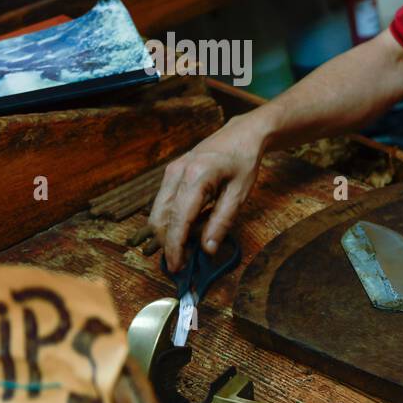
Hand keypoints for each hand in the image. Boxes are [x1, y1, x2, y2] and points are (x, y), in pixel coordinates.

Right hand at [150, 116, 264, 271]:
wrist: (241, 134)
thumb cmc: (244, 162)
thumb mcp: (240, 194)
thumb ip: (222, 221)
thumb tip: (207, 250)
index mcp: (196, 176)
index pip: (178, 219)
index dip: (175, 246)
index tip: (177, 267)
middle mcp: (176, 172)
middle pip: (161, 217)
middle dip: (167, 244)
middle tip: (182, 265)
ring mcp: (171, 171)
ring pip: (157, 212)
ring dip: (166, 234)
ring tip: (184, 251)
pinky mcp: (171, 173)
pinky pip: (163, 203)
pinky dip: (170, 221)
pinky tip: (186, 231)